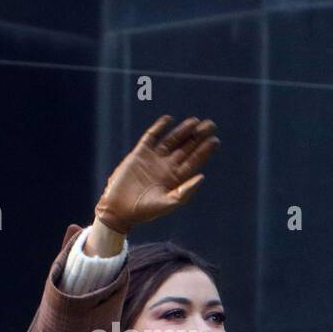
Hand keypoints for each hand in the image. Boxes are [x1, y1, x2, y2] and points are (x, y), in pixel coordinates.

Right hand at [94, 115, 218, 234]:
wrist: (118, 210)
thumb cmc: (142, 211)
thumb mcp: (166, 204)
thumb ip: (184, 192)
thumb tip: (202, 176)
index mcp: (175, 177)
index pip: (194, 160)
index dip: (205, 150)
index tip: (214, 140)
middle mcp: (166, 166)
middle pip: (187, 147)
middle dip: (199, 136)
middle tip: (211, 125)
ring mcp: (153, 159)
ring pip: (172, 140)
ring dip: (183, 130)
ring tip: (195, 121)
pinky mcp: (138, 154)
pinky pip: (151, 137)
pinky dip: (159, 128)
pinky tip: (168, 119)